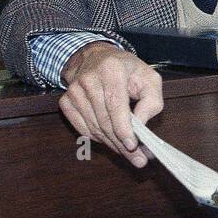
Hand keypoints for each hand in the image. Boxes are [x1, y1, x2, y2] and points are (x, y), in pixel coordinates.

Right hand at [58, 42, 162, 166]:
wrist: (98, 58)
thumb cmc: (128, 70)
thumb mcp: (149, 78)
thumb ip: (151, 101)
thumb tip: (141, 124)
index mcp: (111, 70)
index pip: (115, 104)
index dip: (123, 127)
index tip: (132, 145)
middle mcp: (89, 79)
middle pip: (105, 120)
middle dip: (122, 143)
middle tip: (138, 160)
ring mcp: (74, 91)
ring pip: (94, 127)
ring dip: (112, 143)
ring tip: (128, 152)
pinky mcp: (66, 101)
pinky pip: (83, 128)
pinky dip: (98, 138)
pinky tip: (111, 140)